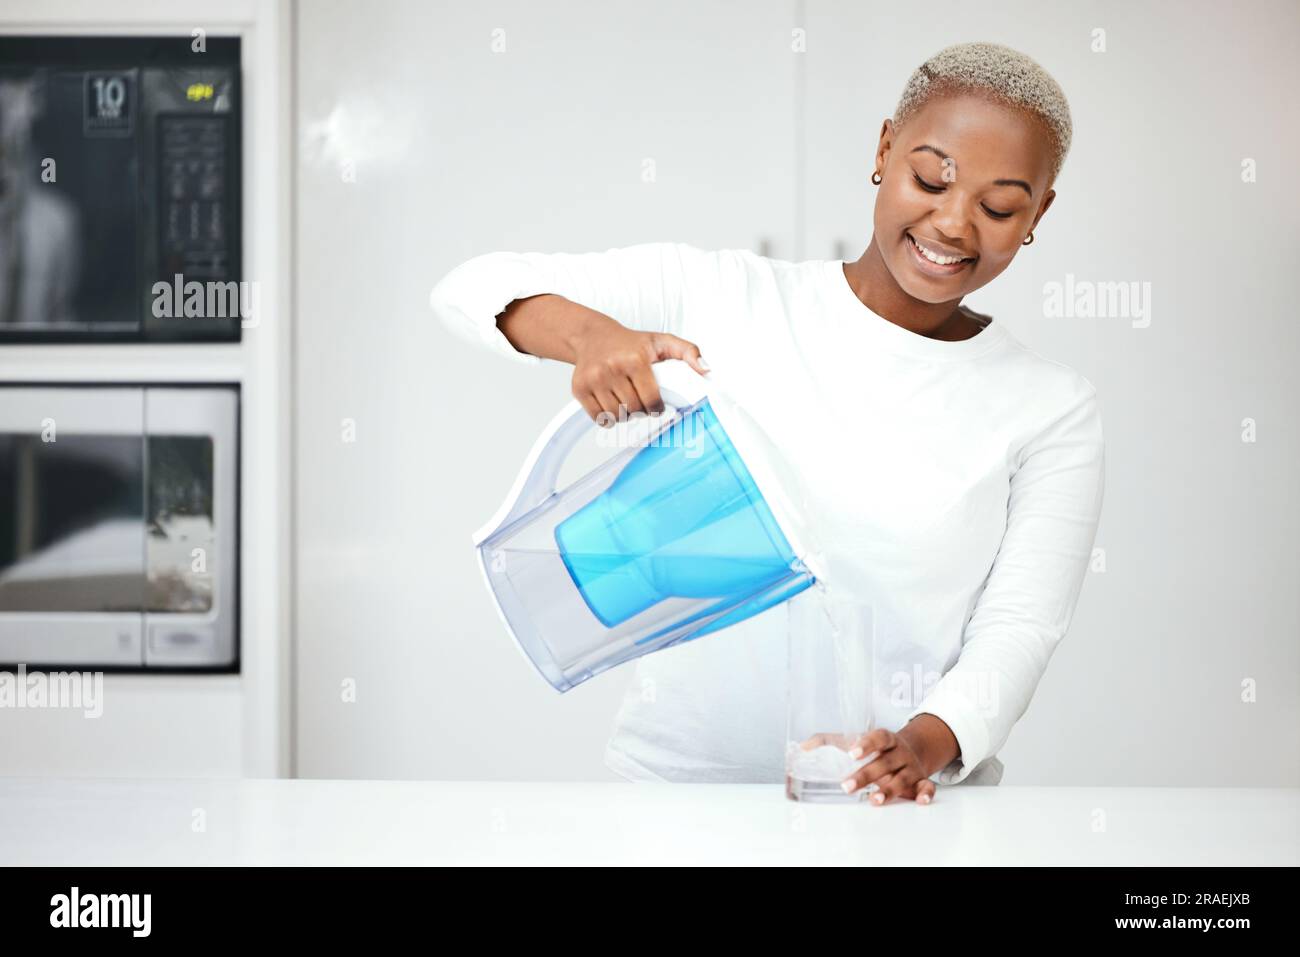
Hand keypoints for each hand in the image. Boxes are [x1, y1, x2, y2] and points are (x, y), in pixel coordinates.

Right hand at [571, 318, 709, 426]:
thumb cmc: (630, 342)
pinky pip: (598, 417)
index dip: (656, 408)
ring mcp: (593, 379)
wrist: (592, 336)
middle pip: (634, 409)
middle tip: (642, 402)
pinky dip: (607, 418)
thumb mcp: (662, 341)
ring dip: (625, 415)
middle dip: (641, 410)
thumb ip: (688, 352)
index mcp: (634, 359)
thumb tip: (706, 371)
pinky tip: (613, 405)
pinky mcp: (579, 388)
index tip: (657, 406)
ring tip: (628, 402)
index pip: (651, 400)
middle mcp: (612, 368)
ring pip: (616, 416)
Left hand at [840, 719, 954, 805]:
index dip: (866, 744)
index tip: (851, 753)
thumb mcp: (858, 740)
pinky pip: (927, 786)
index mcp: (885, 739)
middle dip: (866, 775)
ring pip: (903, 777)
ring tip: (873, 800)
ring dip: (889, 789)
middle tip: (846, 786)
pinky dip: (926, 793)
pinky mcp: (920, 780)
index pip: (878, 737)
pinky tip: (920, 802)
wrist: (914, 749)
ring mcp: (911, 767)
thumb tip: (804, 747)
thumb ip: (830, 741)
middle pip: (884, 763)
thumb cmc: (878, 748)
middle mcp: (899, 752)